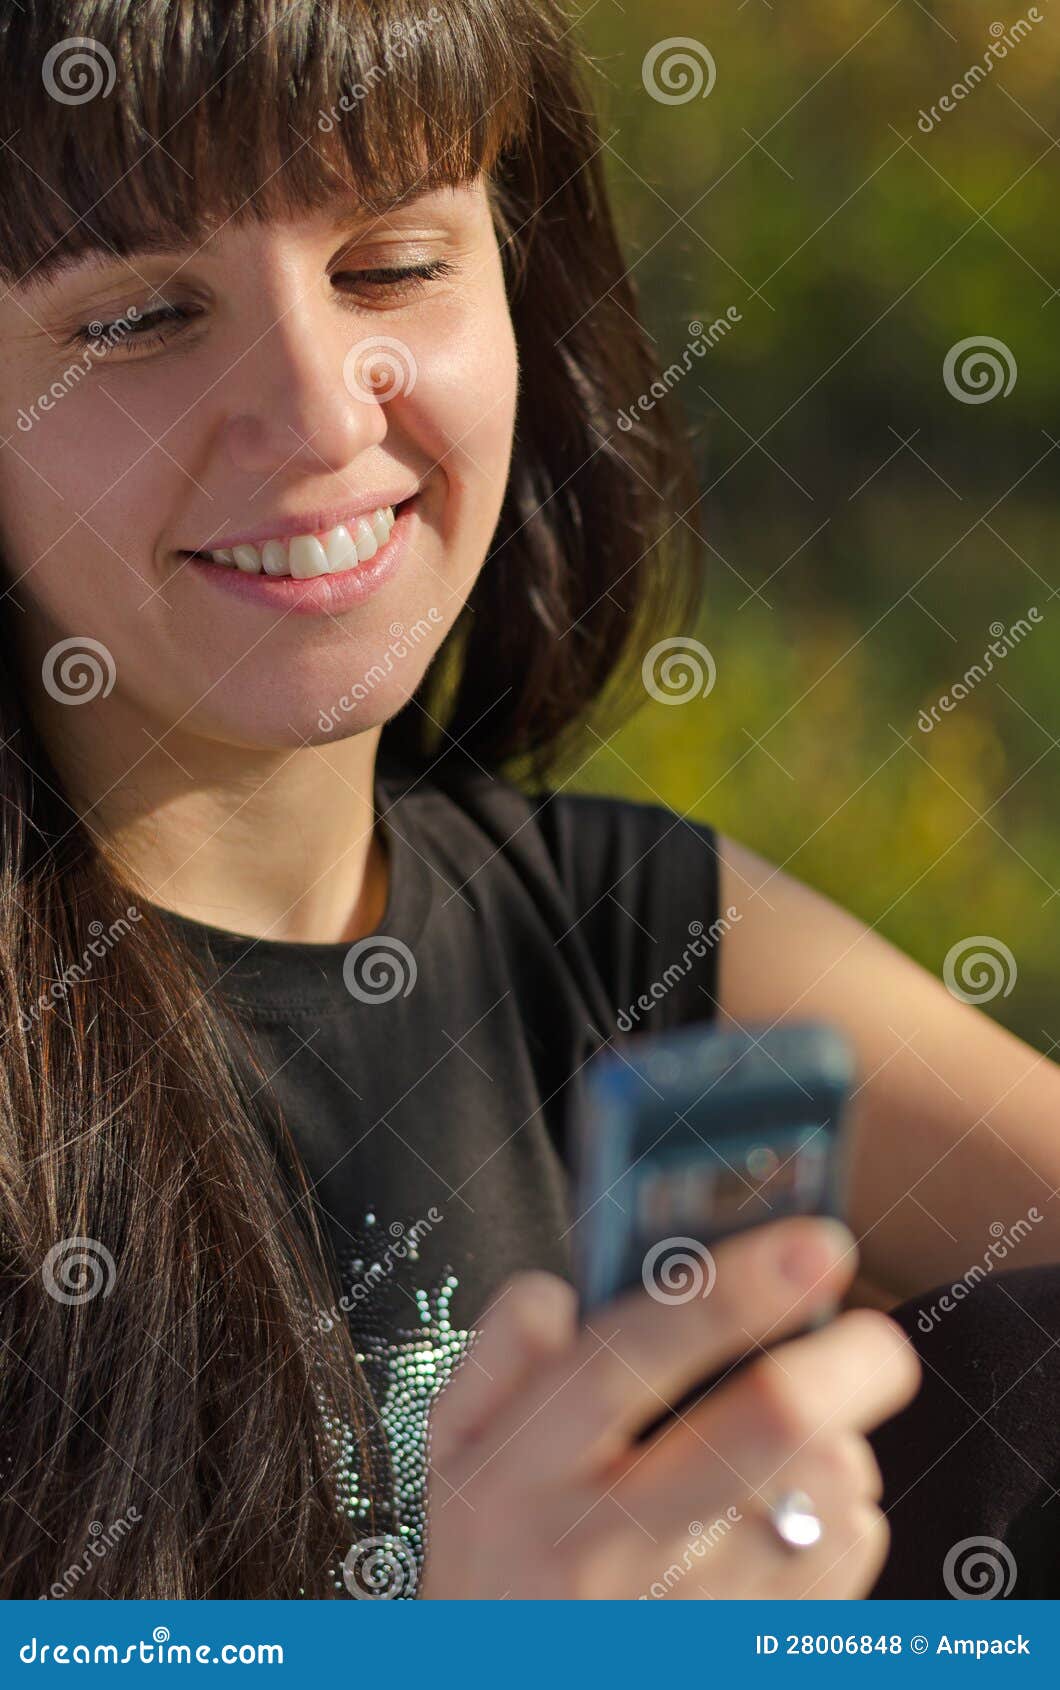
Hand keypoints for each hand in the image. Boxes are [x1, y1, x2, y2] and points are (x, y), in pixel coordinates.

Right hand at [418, 1216, 919, 1598]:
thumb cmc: (496, 1567)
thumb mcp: (455, 1454)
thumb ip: (503, 1348)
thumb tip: (568, 1286)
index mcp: (522, 1470)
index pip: (629, 1356)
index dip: (732, 1289)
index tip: (816, 1241)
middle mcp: (604, 1546)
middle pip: (769, 1423)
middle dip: (847, 1357)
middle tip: (872, 1336)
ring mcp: (687, 1617)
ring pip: (826, 1489)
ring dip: (837, 1440)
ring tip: (798, 1437)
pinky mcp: (750, 1653)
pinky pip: (846, 1555)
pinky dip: (842, 1510)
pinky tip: (791, 1512)